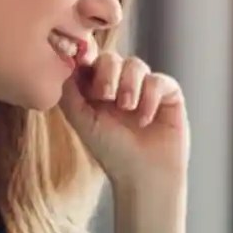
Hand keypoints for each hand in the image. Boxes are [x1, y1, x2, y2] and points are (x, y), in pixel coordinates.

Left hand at [60, 48, 189, 188]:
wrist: (144, 175)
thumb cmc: (112, 152)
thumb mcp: (81, 121)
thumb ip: (69, 92)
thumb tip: (64, 63)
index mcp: (97, 89)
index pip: (90, 60)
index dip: (86, 58)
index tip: (83, 65)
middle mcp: (120, 85)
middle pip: (111, 57)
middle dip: (107, 72)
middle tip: (105, 96)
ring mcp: (145, 88)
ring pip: (135, 64)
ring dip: (129, 85)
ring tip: (127, 108)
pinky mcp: (168, 94)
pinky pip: (158, 80)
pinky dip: (150, 97)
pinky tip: (145, 120)